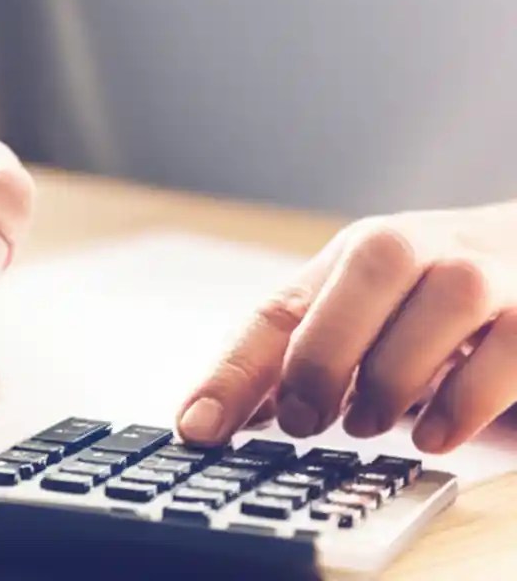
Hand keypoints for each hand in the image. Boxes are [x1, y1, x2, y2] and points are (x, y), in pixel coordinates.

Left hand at [177, 203, 516, 452]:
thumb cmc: (424, 298)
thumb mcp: (351, 318)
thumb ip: (285, 360)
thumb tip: (207, 419)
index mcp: (356, 254)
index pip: (280, 308)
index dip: (233, 372)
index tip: (198, 429)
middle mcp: (421, 247)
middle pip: (370, 267)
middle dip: (323, 354)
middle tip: (306, 421)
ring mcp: (487, 272)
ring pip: (448, 296)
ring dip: (397, 375)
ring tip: (369, 424)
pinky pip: (511, 347)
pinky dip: (466, 400)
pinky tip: (433, 435)